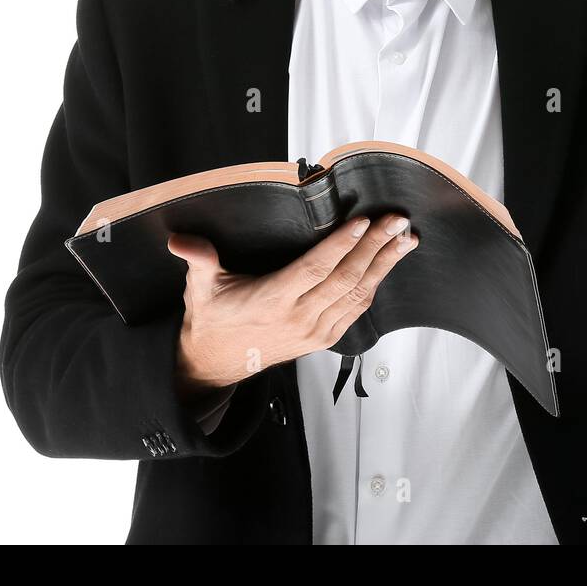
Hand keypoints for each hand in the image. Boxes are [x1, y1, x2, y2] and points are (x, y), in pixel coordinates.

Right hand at [167, 213, 419, 388]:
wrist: (216, 364)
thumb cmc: (213, 321)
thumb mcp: (199, 289)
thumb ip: (198, 261)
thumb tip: (181, 241)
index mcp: (272, 301)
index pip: (314, 270)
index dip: (341, 246)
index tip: (362, 222)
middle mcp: (299, 318)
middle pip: (345, 279)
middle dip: (376, 247)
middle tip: (397, 221)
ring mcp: (315, 331)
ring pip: (357, 295)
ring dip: (384, 265)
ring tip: (405, 239)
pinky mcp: (323, 338)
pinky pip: (356, 310)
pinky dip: (376, 286)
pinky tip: (388, 265)